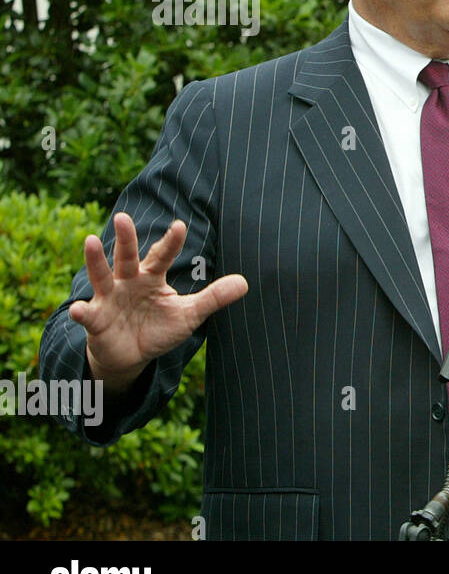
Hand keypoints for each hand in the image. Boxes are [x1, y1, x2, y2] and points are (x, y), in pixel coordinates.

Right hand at [69, 212, 247, 393]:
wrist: (132, 356)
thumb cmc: (158, 328)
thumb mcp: (189, 314)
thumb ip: (213, 298)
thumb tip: (245, 282)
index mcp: (152, 277)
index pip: (162, 256)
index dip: (170, 242)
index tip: (179, 226)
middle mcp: (128, 282)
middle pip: (127, 257)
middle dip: (126, 238)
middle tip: (123, 217)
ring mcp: (109, 299)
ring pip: (102, 276)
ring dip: (95, 260)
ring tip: (91, 240)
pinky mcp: (96, 320)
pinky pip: (87, 315)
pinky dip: (82, 312)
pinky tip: (78, 310)